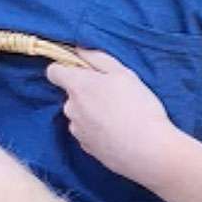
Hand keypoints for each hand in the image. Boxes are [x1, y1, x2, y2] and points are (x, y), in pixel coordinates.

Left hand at [45, 48, 180, 185]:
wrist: (148, 151)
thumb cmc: (138, 107)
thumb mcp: (123, 74)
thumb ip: (97, 58)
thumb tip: (78, 49)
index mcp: (77, 86)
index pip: (53, 71)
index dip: (65, 68)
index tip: (81, 71)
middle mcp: (70, 108)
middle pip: (71, 95)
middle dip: (87, 93)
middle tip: (114, 96)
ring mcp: (76, 130)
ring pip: (79, 115)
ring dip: (93, 113)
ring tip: (120, 117)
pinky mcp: (86, 148)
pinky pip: (88, 133)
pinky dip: (99, 131)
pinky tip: (119, 132)